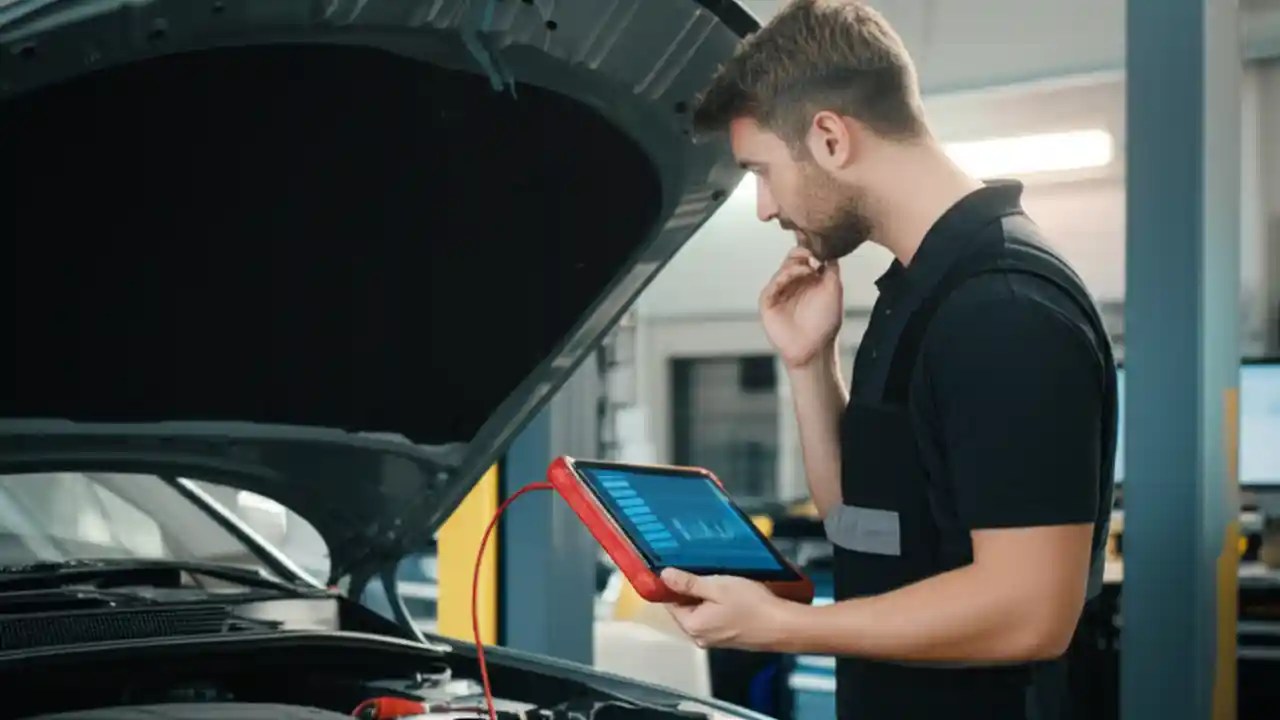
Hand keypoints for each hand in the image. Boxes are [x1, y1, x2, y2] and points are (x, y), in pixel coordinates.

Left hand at [660, 568, 792, 650]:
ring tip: (719, 577)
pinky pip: (715, 618)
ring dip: (707, 596)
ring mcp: (716, 640)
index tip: (680, 565)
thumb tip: (663, 575)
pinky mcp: (730, 639)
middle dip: (692, 589)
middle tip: (704, 568)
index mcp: (692, 626)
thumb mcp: (717, 586)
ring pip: (702, 612)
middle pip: (685, 608)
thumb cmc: (750, 604)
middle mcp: (700, 637)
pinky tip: (731, 592)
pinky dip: (718, 605)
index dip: (674, 584)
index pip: (670, 603)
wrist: (783, 626)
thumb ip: (688, 582)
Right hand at [760, 247, 842, 369]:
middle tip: (812, 254)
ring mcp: (780, 291)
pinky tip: (796, 275)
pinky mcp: (768, 302)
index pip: (806, 256)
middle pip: (793, 258)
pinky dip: (784, 276)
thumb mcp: (834, 289)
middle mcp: (794, 283)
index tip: (817, 240)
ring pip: (783, 268)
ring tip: (808, 267)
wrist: (814, 347)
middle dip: (802, 253)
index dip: (810, 247)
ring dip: (795, 265)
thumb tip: (830, 247)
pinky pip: (772, 284)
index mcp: (809, 279)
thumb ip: (831, 268)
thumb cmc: (826, 322)